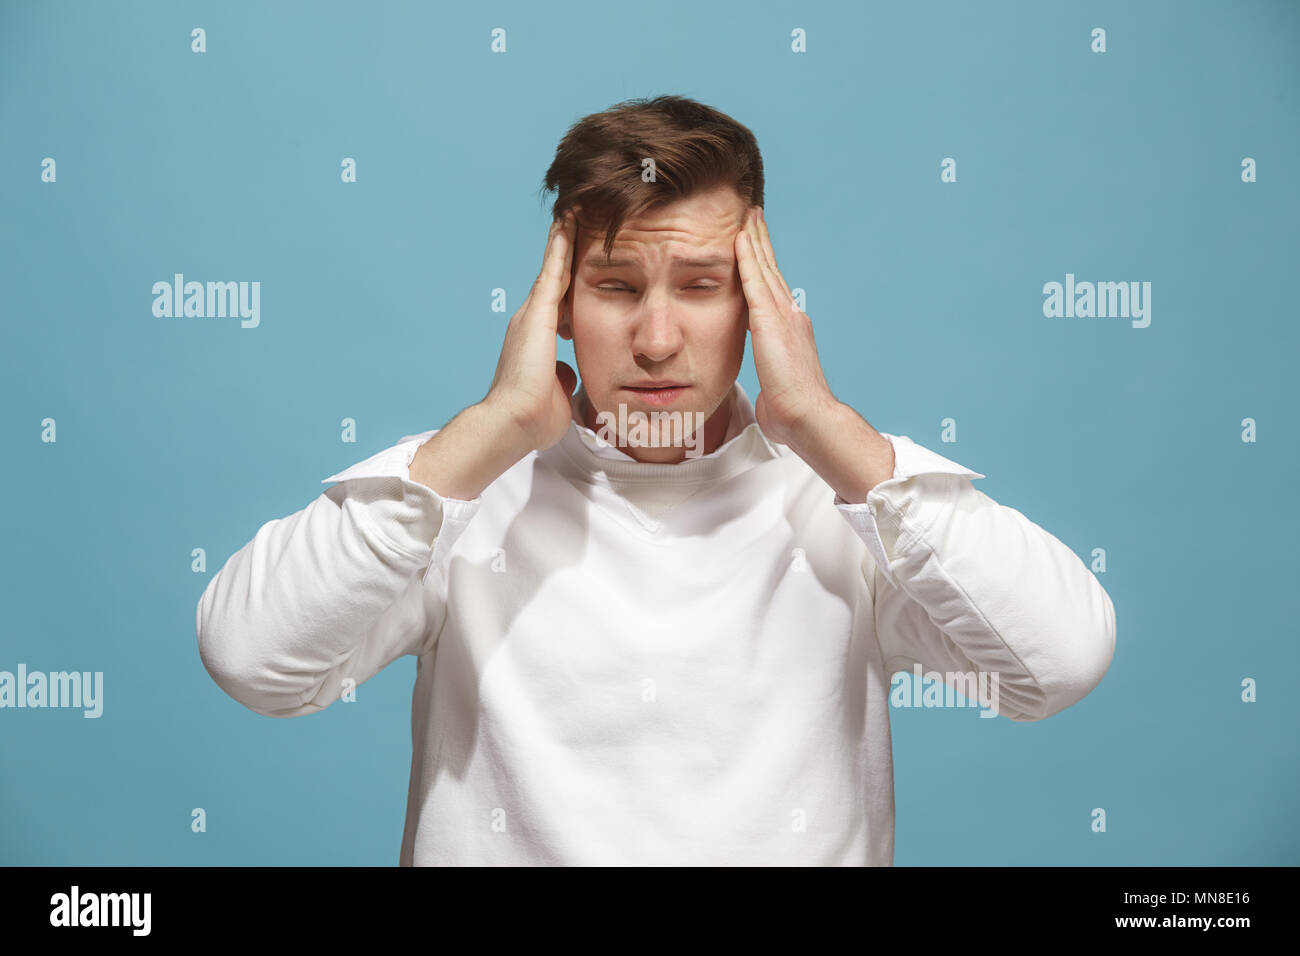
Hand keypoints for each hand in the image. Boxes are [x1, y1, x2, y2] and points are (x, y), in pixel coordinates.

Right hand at [484, 209, 579, 452]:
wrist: (513, 422)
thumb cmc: (532, 417)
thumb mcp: (555, 392)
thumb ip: (561, 378)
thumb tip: (566, 376)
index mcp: (537, 337)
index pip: (557, 299)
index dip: (566, 274)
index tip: (576, 254)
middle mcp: (530, 319)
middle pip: (552, 275)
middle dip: (562, 247)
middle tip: (572, 216)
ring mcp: (532, 314)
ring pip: (552, 267)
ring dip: (562, 238)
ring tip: (572, 210)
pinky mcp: (538, 314)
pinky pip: (554, 270)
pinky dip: (561, 246)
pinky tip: (569, 222)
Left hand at [734, 206, 836, 447]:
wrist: (807, 418)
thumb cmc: (792, 413)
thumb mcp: (777, 389)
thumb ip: (773, 380)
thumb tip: (770, 394)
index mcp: (790, 331)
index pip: (772, 291)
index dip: (763, 265)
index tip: (755, 243)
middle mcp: (790, 317)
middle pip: (771, 270)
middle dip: (762, 242)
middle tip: (753, 214)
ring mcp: (783, 317)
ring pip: (765, 268)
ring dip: (755, 239)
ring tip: (747, 214)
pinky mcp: (771, 322)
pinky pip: (755, 282)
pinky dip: (747, 258)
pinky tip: (739, 237)